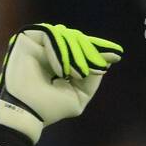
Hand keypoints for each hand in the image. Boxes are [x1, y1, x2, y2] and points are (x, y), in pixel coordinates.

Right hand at [0, 22, 122, 144]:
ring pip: (66, 34)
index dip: (98, 48)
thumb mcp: (80, 95)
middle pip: (77, 38)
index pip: (81, 47)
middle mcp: (50, 49)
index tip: (117, 54)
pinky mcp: (27, 38)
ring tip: (75, 74)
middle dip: (88, 52)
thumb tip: (104, 61)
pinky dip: (59, 50)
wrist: (28, 112)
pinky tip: (62, 70)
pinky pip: (50, 34)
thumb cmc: (50, 108)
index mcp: (61, 60)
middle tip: (93, 68)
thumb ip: (92, 78)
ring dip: (75, 54)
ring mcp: (38, 43)